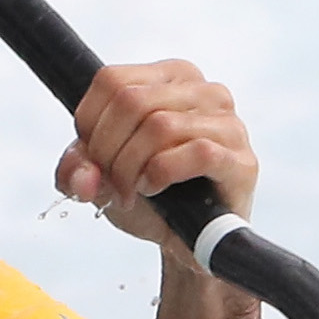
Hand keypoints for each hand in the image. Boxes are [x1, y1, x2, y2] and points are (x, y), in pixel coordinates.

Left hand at [55, 60, 256, 266]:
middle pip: (130, 101)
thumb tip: (81, 177)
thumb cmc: (148, 195)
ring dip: (131, 168)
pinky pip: (197, 152)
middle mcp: (204, 91)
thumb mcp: (101, 175)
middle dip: (107, 150)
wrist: (185, 241)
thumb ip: (77, 168)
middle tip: (110, 183)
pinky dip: (162, 174)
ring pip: (159, 126)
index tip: (93, 157)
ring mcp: (228, 123)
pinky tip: (154, 189)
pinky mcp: (242, 160)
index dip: (89, 123)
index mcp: (171, 77)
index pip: (111, 80)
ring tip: (131, 191)